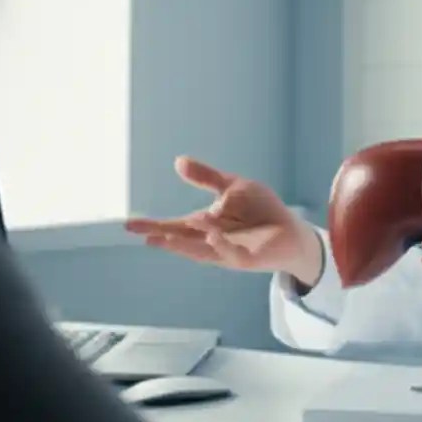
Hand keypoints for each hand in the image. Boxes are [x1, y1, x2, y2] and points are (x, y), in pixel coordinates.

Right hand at [124, 156, 323, 287]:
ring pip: (201, 249)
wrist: (292, 230)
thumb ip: (206, 178)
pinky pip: (230, 252)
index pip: (174, 225)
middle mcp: (210, 241)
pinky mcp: (246, 259)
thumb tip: (178, 162)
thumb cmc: (261, 210)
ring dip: (185, 243)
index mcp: (204, 225)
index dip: (152, 225)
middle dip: (163, 236)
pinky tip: (211, 233)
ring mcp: (226, 252)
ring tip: (165, 235)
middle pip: (182, 240)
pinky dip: (219, 243)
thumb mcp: (233, 188)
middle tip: (142, 234)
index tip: (129, 225)